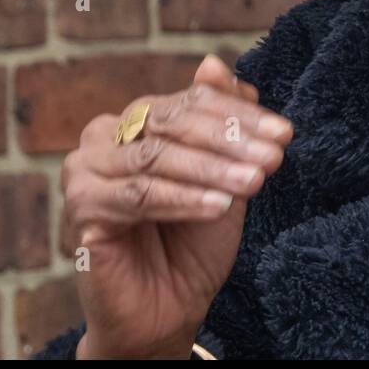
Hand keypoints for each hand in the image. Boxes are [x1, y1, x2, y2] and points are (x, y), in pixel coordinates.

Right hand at [62, 54, 291, 358]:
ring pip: (156, 159)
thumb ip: (220, 119)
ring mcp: (86, 172)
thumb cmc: (195, 236)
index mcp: (137, 119)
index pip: (190, 102)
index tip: (286, 133)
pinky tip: (220, 206)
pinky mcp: (82, 210)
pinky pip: (139, 197)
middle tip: (273, 157)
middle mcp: (104, 138)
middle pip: (171, 124)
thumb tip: (214, 63)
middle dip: (230, 139)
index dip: (240, 115)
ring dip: (212, 169)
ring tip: (254, 182)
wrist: (170, 304)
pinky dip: (184, 199)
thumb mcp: (222, 172)